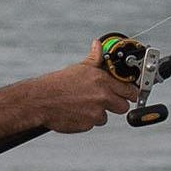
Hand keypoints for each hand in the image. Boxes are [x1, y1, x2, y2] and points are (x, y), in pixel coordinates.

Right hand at [20, 53, 142, 133]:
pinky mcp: (87, 125)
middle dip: (117, 105)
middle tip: (106, 101)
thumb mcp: (79, 68)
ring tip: (83, 105)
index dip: (130, 92)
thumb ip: (94, 58)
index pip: (129, 89)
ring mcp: (95, 112)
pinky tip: (76, 112)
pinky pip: (92, 124)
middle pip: (124, 106)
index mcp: (102, 80)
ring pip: (106, 117)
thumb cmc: (57, 84)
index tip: (129, 94)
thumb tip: (98, 45)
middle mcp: (102, 96)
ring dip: (98, 113)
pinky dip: (86, 120)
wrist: (41, 100)